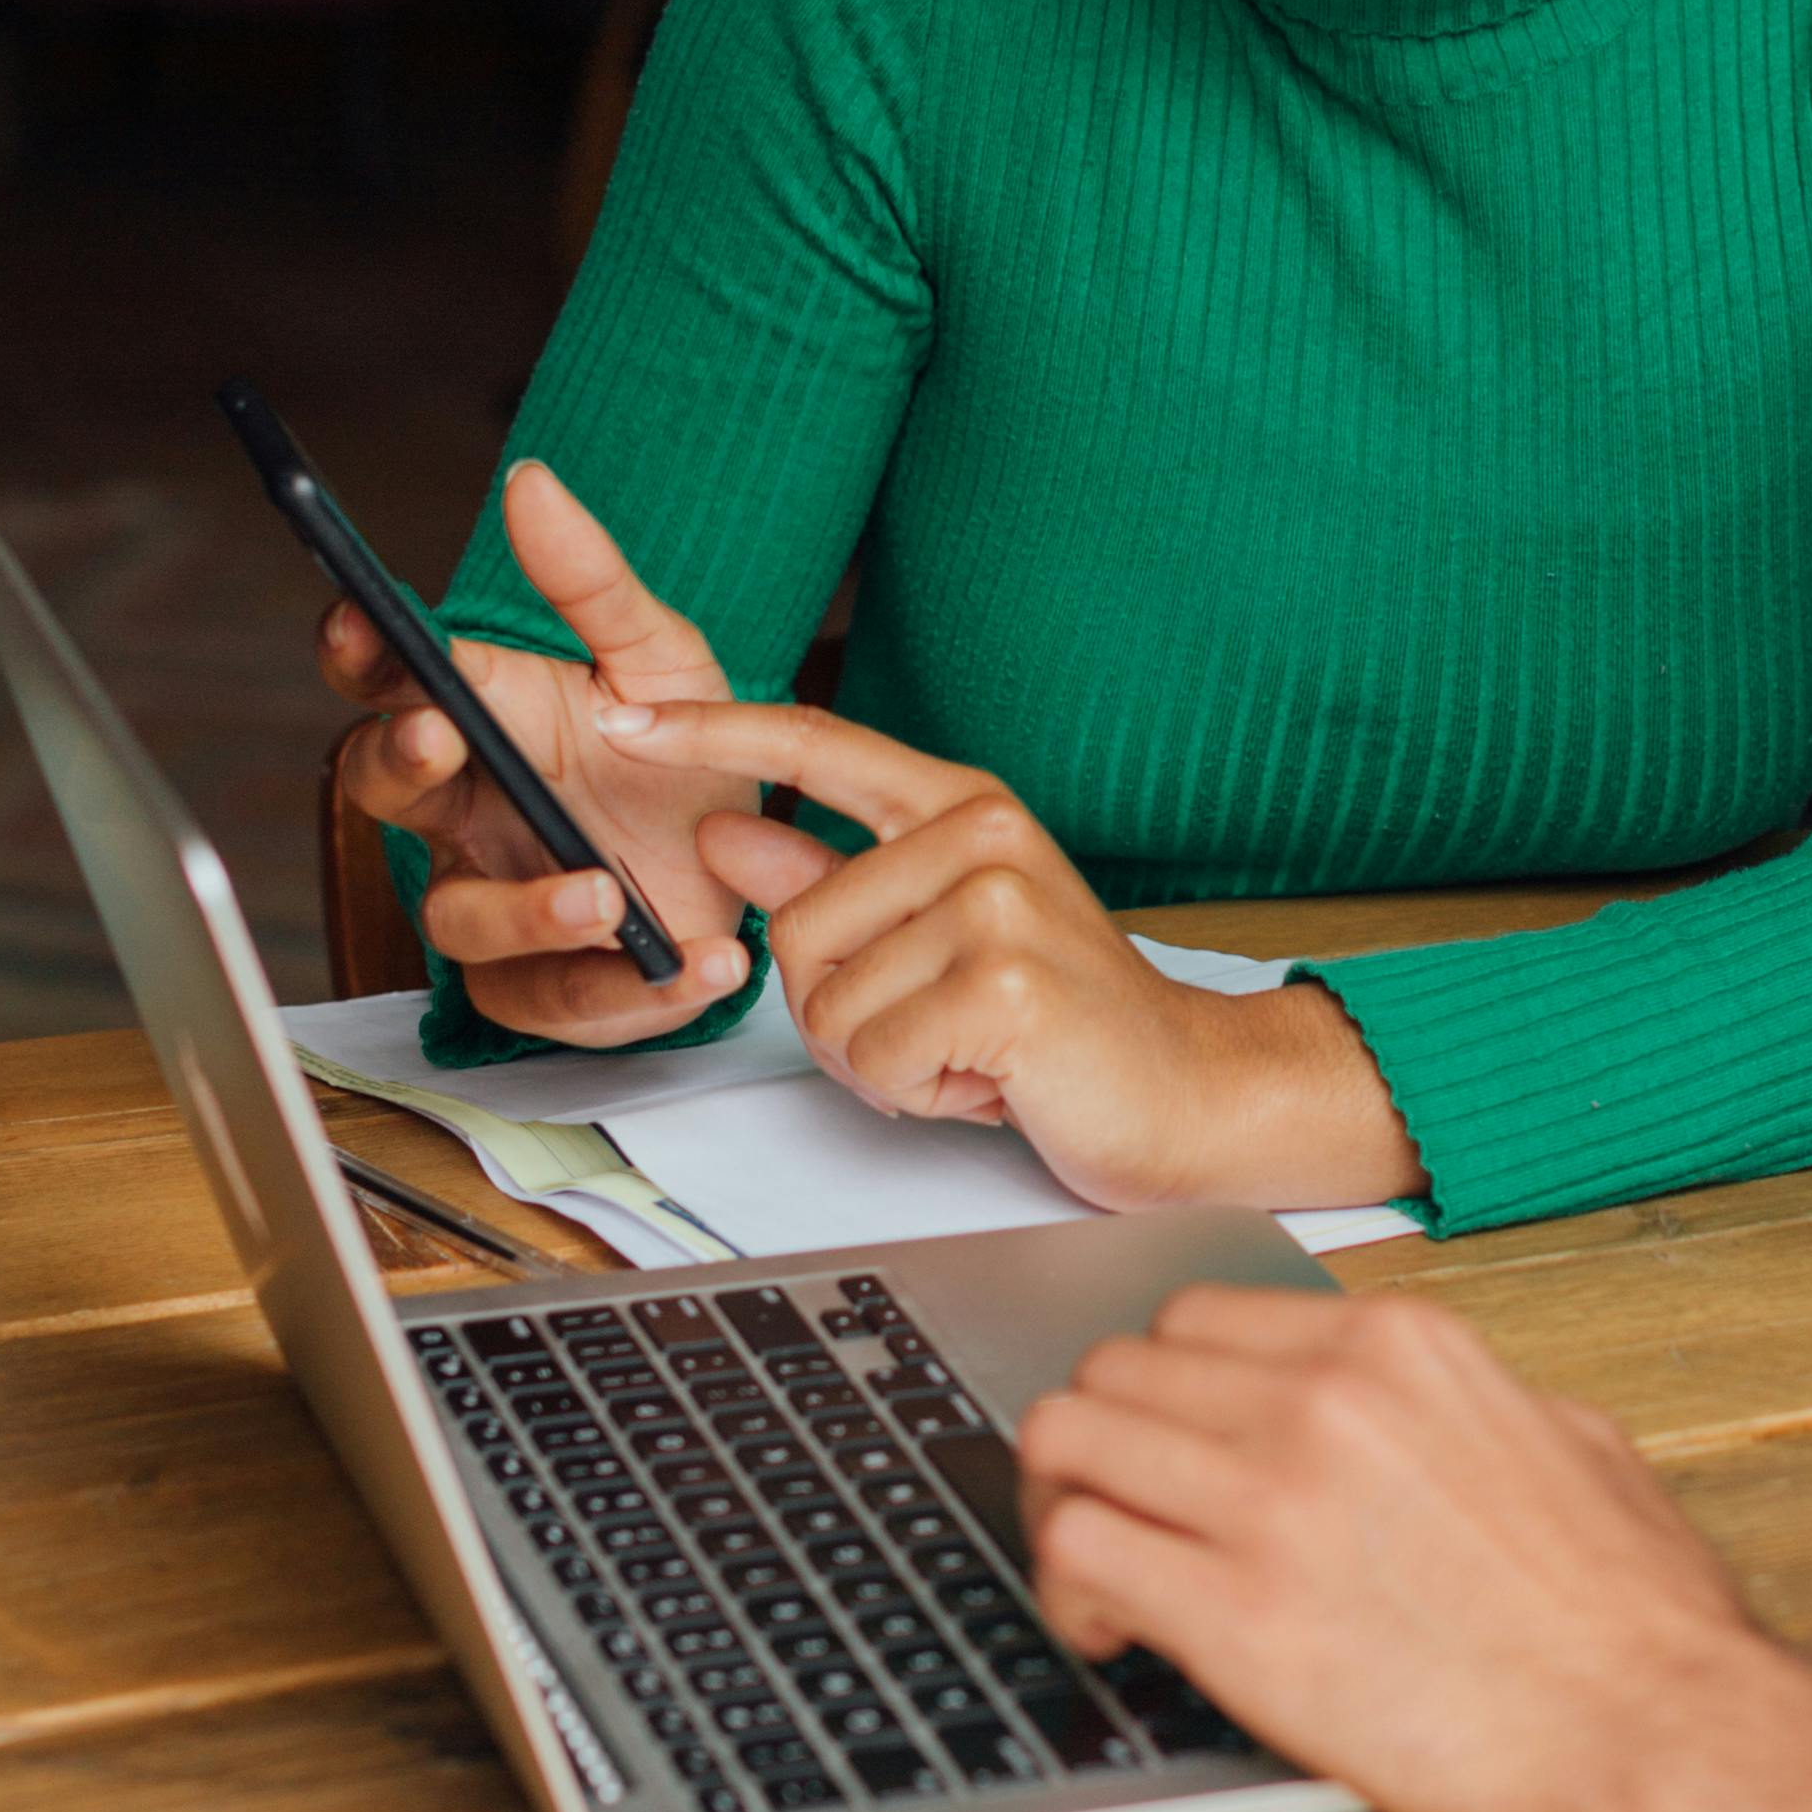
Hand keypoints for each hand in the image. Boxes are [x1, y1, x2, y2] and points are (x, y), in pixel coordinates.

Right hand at [321, 460, 762, 1043]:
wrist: (756, 867)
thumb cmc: (681, 758)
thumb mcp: (661, 658)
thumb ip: (593, 580)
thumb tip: (531, 480)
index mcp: (477, 722)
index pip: (385, 680)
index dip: (357, 650)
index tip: (357, 618)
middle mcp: (466, 814)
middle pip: (381, 791)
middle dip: (399, 760)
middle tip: (438, 733)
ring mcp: (496, 902)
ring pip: (455, 918)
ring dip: (523, 908)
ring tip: (605, 896)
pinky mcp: (547, 986)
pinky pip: (550, 1002)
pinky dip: (621, 992)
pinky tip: (697, 961)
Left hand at [636, 697, 1421, 1212]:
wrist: (1188, 1091)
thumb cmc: (1060, 1021)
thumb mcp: (935, 935)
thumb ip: (827, 882)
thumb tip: (722, 834)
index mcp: (962, 806)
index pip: (814, 745)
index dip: (711, 733)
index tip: (623, 717)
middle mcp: (981, 835)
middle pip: (795, 932)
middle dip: (843, 1013)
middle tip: (937, 1027)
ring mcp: (996, 904)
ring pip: (828, 1007)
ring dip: (881, 1062)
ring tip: (970, 1052)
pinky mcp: (1003, 984)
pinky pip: (875, 1058)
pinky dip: (917, 1094)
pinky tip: (989, 1078)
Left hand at [1013, 1282, 1811, 1811]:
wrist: (1659, 1738)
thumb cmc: (1636, 1622)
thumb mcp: (1574, 1446)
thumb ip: (1476, 1404)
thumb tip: (1431, 1412)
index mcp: (1399, 1347)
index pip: (1201, 1318)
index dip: (1168, 1391)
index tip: (1175, 1448)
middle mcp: (1322, 1397)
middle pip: (1117, 1367)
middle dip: (1104, 1442)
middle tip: (1123, 1514)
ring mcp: (1272, 1498)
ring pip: (1067, 1439)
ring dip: (1063, 1505)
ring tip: (1098, 1571)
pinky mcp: (1235, 1612)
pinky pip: (1075, 1552)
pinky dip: (1067, 1591)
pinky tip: (1113, 1632)